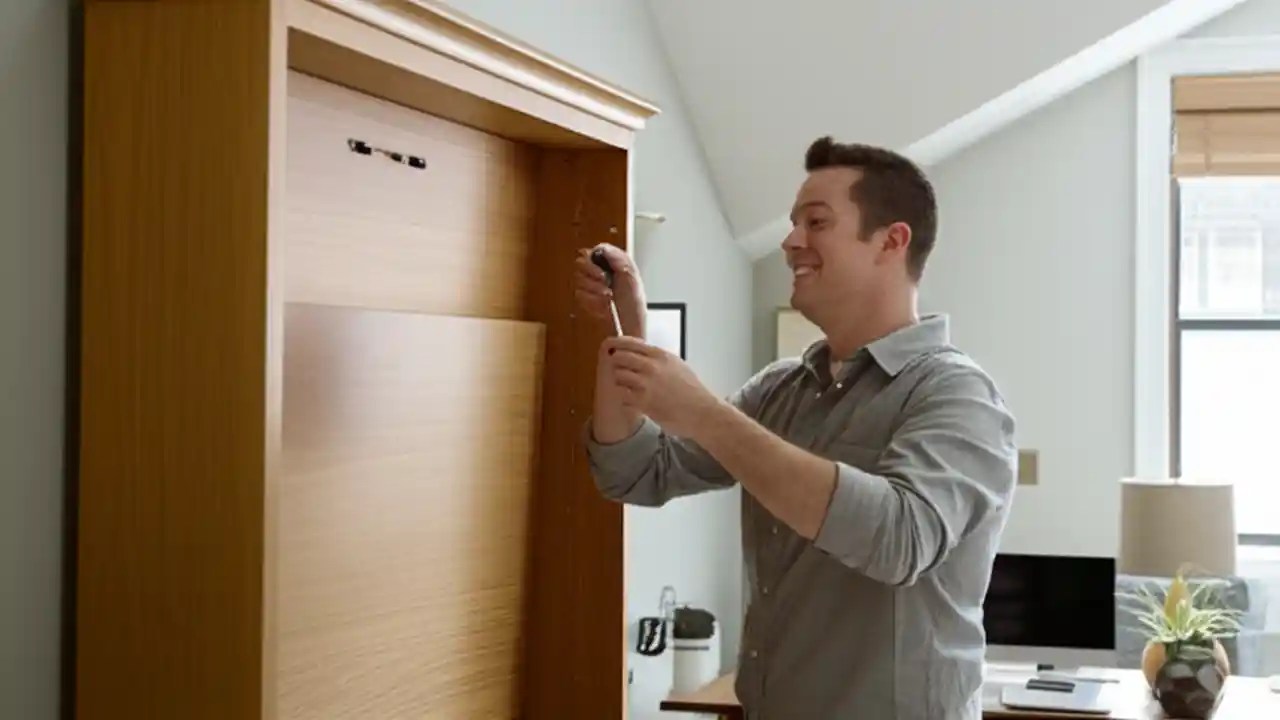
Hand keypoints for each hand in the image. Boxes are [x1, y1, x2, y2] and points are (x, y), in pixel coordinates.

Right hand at [575, 244, 645, 335]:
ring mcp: (590, 286)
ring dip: (594, 289)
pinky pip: (579, 295)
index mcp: (611, 264)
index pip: (592, 252)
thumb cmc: (634, 303)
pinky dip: (592, 301)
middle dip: (592, 273)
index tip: (603, 269)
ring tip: (608, 297)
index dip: (593, 259)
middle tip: (605, 282)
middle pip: (580, 263)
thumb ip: (619, 259)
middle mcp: (598, 272)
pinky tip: (602, 306)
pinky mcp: (584, 299)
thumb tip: (603, 247)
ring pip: (579, 279)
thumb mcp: (632, 277)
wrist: (630, 326)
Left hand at [602, 336, 721, 437]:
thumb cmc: (692, 390)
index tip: (610, 346)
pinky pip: (622, 395)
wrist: (702, 411)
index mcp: (660, 355)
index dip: (617, 343)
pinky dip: (624, 398)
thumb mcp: (677, 365)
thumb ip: (659, 358)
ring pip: (618, 376)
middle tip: (618, 370)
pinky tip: (631, 401)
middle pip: (619, 357)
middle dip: (616, 363)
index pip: (630, 342)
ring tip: (626, 387)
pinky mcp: (643, 402)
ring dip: (619, 381)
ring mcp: (645, 384)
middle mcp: (651, 366)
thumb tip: (643, 352)